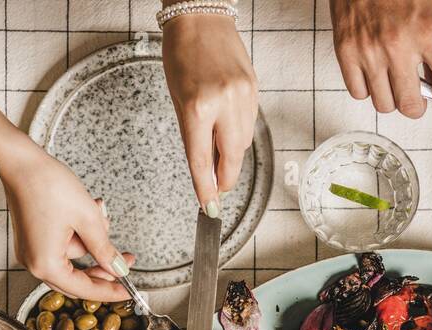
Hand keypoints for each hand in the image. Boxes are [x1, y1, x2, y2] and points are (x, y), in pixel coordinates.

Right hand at [0, 140, 134, 301]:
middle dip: (102, 268)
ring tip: (98, 213)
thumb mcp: (87, 218)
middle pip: (77, 280)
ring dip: (90, 242)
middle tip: (125, 260)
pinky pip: (61, 248)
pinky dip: (78, 236)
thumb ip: (104, 249)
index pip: (85, 289)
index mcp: (46, 264)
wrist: (20, 161)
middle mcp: (34, 263)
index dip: (110, 291)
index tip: (129, 290)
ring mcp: (31, 252)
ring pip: (72, 260)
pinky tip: (86, 213)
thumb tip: (118, 269)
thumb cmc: (47, 185)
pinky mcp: (32, 241)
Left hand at [162, 13, 258, 214]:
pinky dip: (237, 133)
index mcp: (198, 107)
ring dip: (231, 155)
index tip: (208, 208)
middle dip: (224, 179)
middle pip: (232, 158)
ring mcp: (244, 97)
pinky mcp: (255, 90)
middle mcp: (225, 104)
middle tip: (217, 191)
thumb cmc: (182, 53)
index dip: (206, 189)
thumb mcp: (176, 98)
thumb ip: (192, 135)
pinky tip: (226, 127)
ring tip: (216, 152)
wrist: (202, 17)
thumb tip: (204, 168)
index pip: (202, 160)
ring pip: (243, 143)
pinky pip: (249, 124)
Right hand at [330, 0, 431, 118]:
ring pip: (384, 105)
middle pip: (411, 106)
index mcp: (427, 30)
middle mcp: (398, 45)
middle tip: (418, 99)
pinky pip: (359, 93)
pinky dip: (367, 89)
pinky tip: (373, 74)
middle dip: (417, 107)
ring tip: (393, 83)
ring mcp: (369, 52)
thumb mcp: (431, 11)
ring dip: (391, 99)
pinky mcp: (346, 53)